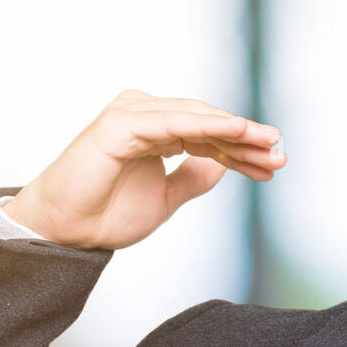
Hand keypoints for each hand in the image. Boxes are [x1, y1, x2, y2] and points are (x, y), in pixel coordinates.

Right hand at [3, 89, 284, 249]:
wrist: (66, 232)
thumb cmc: (106, 214)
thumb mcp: (166, 198)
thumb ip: (192, 179)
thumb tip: (223, 164)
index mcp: (155, 130)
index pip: (208, 135)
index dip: (243, 149)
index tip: (275, 164)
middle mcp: (144, 115)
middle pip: (207, 123)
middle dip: (246, 140)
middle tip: (280, 153)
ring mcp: (131, 115)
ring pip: (195, 119)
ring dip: (234, 131)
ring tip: (266, 143)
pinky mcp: (120, 124)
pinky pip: (172, 123)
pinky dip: (205, 126)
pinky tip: (234, 132)